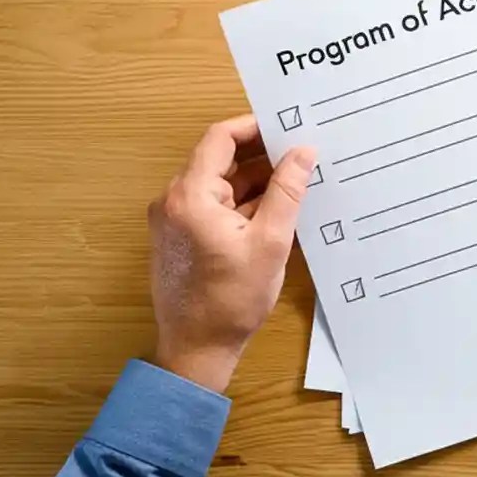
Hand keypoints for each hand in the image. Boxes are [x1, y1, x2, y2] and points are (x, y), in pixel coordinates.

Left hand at [147, 116, 315, 392]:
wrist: (196, 349)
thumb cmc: (231, 300)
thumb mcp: (270, 242)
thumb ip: (287, 191)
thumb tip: (303, 152)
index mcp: (190, 195)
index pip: (220, 138)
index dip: (255, 128)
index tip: (287, 127)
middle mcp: (174, 200)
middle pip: (219, 160)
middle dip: (261, 156)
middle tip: (300, 154)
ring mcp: (174, 220)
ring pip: (219, 185)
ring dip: (255, 183)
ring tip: (295, 184)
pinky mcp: (180, 237)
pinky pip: (214, 206)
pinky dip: (242, 205)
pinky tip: (274, 213)